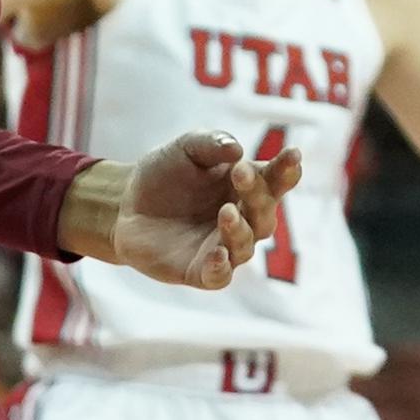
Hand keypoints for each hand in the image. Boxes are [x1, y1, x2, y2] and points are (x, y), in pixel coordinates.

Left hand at [103, 130, 301, 292]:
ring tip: (226, 211)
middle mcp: (242, 218)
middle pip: (265, 213)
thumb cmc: (164, 172)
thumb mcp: (187, 147)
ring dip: (240, 229)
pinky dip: (222, 268)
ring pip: (247, 245)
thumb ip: (212, 144)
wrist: (125, 204)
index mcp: (245, 185)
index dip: (287, 169)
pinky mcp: (200, 271)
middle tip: (241, 173)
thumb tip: (238, 151)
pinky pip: (220, 276)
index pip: (275, 179)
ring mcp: (223, 246)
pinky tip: (217, 254)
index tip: (293, 155)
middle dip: (258, 193)